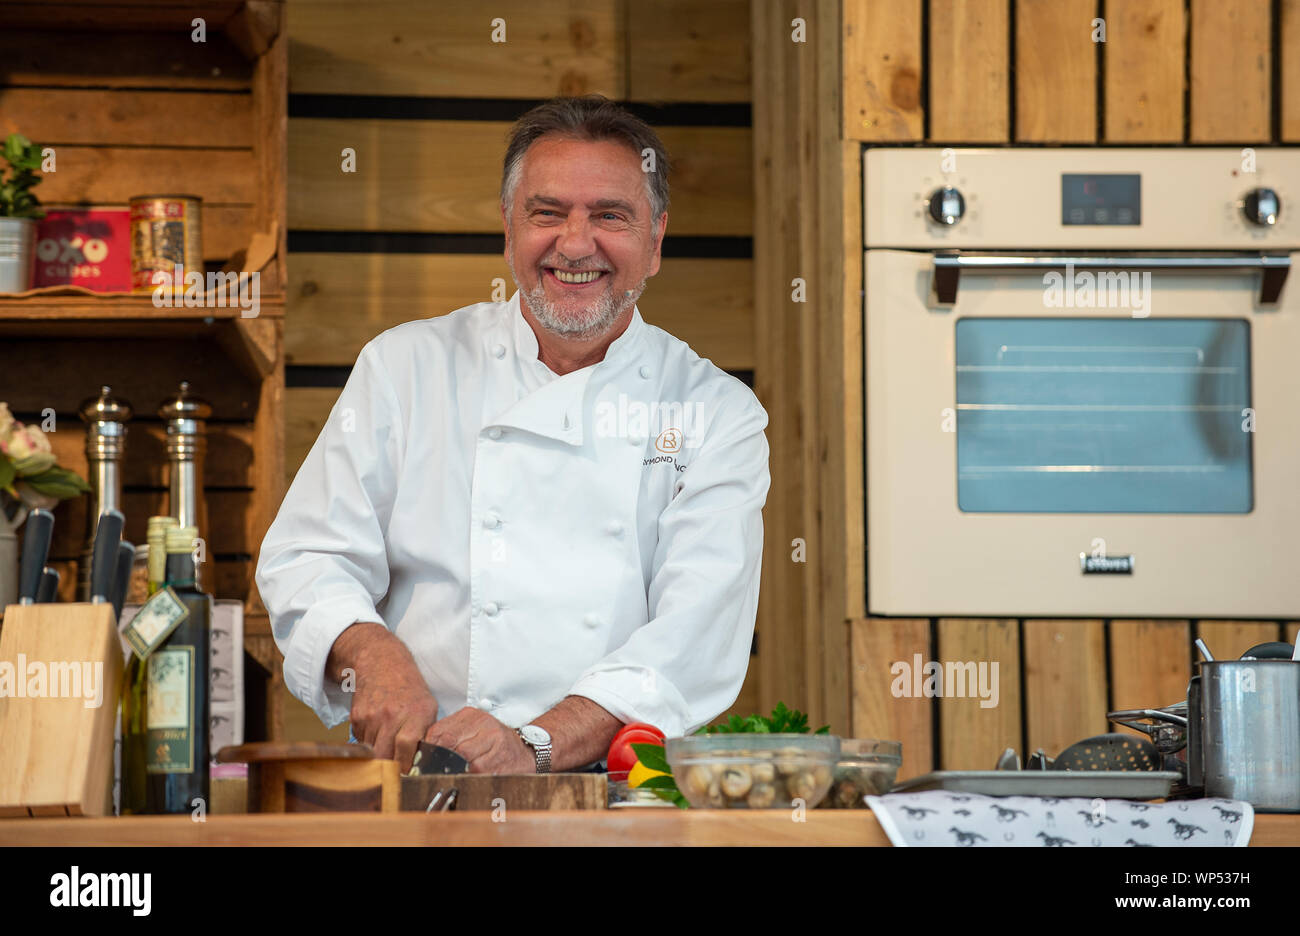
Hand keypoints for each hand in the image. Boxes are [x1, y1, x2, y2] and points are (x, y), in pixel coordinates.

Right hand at [330, 622, 438, 771]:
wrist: (382, 663)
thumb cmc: (410, 689)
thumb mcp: (428, 707)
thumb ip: (427, 734)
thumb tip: (423, 765)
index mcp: (417, 713)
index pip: (407, 749)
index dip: (405, 766)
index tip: (406, 776)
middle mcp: (393, 715)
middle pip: (386, 755)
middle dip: (390, 768)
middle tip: (394, 772)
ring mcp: (372, 716)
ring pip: (372, 752)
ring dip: (378, 755)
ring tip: (387, 744)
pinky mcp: (357, 717)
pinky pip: (361, 742)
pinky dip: (368, 742)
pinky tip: (376, 730)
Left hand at [423, 707, 534, 774]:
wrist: (527, 751)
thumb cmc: (495, 744)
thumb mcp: (473, 731)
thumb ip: (451, 736)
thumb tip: (424, 752)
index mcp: (472, 715)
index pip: (439, 730)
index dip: (428, 748)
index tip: (422, 761)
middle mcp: (483, 723)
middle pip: (448, 743)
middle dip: (438, 760)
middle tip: (431, 771)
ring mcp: (493, 740)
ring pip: (461, 757)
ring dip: (452, 769)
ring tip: (449, 775)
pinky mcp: (499, 758)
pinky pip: (475, 770)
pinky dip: (466, 776)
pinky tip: (465, 778)